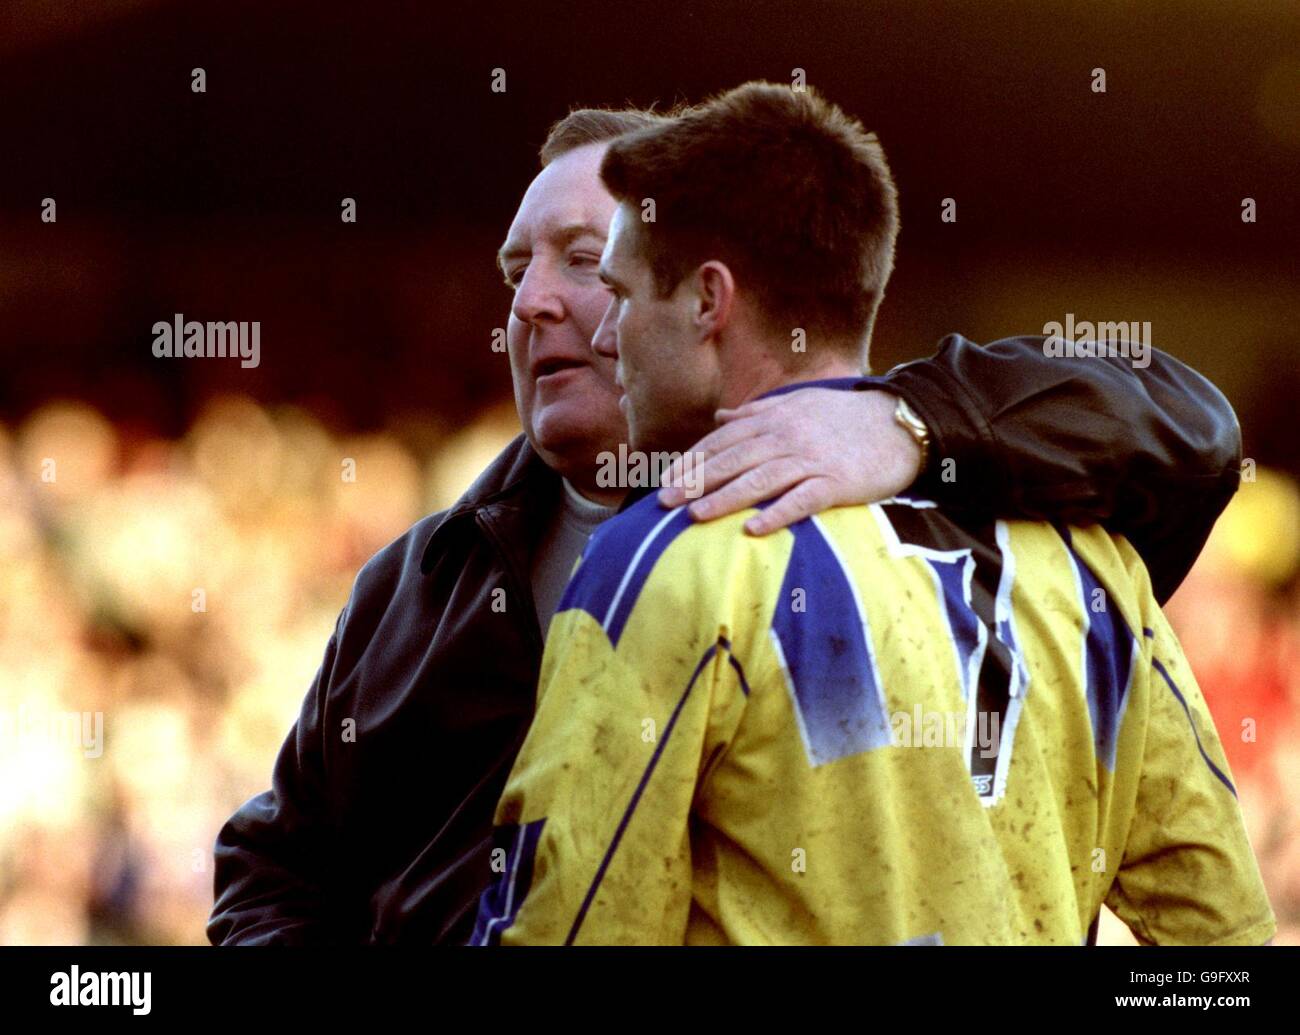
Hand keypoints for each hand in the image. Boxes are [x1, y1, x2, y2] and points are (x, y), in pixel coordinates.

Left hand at [658, 387, 923, 534]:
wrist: (902, 423)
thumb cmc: (846, 418)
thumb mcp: (799, 403)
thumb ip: (757, 413)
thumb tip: (721, 417)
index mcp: (775, 418)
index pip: (724, 440)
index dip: (692, 460)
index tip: (665, 479)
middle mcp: (788, 437)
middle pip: (734, 460)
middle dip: (695, 481)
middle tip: (664, 501)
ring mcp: (812, 460)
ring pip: (760, 479)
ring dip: (726, 498)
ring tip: (695, 515)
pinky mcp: (836, 483)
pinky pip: (801, 500)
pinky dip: (776, 514)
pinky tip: (752, 529)